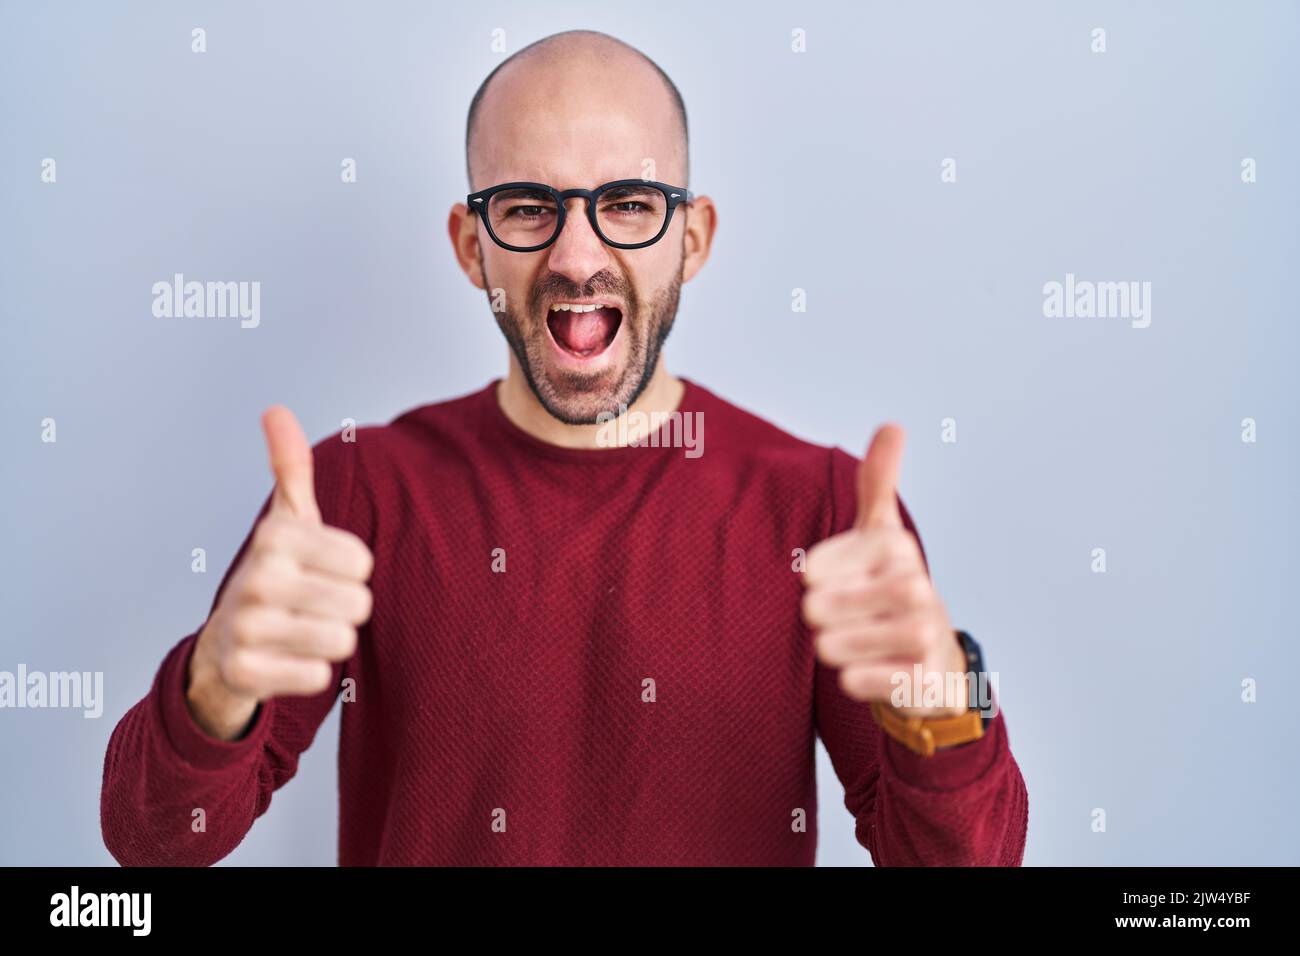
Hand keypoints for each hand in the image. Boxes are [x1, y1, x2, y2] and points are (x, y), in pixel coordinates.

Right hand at [187, 407, 373, 739]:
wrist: (224, 644)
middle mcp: (256, 577)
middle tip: (311, 605)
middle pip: (359, 604)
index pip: (363, 562)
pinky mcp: (244, 672)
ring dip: (330, 641)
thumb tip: (275, 410)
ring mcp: (245, 626)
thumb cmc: (275, 573)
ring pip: (342, 641)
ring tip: (300, 630)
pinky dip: (310, 673)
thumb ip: (291, 467)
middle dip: (344, 609)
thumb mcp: (287, 519)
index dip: (351, 572)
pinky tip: (285, 659)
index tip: (320, 571)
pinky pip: (318, 677)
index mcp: (276, 536)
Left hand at [801, 424, 968, 717]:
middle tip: (845, 618)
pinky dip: (854, 680)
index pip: (812, 570)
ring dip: (834, 648)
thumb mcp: (882, 533)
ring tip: (856, 642)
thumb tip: (893, 425)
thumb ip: (878, 482)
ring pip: (833, 647)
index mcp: (895, 547)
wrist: (935, 659)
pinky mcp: (921, 680)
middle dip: (821, 619)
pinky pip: (856, 682)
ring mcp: (922, 634)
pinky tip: (872, 671)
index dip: (815, 582)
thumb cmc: (891, 588)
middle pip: (818, 609)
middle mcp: (916, 586)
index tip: (836, 581)